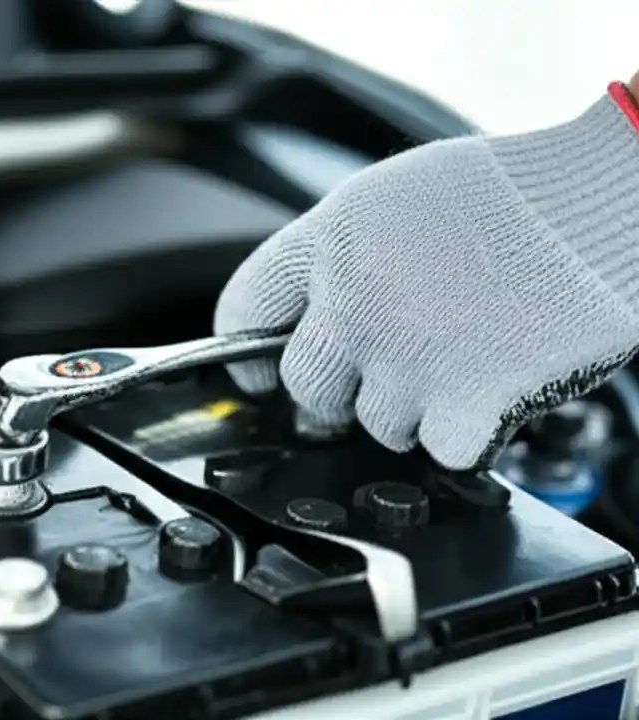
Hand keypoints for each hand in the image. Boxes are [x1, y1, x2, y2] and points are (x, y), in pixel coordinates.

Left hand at [215, 89, 638, 468]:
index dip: (250, 349)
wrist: (609, 201)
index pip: (244, 311)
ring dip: (414, 408)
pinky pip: (440, 450)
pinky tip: (495, 385)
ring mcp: (408, 357)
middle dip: (340, 388)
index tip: (259, 369)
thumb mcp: (397, 196)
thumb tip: (305, 314)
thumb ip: (338, 254)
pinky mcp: (466, 404)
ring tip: (464, 355)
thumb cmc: (515, 193)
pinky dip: (470, 432)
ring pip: (377, 424)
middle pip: (306, 386)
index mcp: (330, 239)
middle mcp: (355, 300)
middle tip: (389, 366)